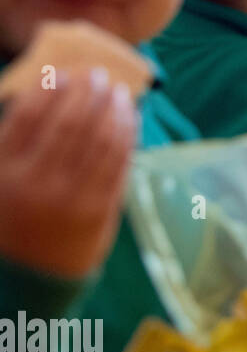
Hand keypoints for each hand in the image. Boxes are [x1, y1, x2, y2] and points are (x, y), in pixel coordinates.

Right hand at [0, 70, 137, 276]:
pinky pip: (119, 162)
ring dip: (111, 109)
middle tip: (97, 73)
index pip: (28, 117)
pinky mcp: (100, 210)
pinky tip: (129, 118)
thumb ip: (16, 146)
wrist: (31, 279)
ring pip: (99, 140)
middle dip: (86, 93)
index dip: (49, 90)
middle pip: (69, 123)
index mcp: (3, 172)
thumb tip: (47, 96)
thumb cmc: (13, 221)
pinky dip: (127, 134)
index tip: (63, 72)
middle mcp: (36, 183)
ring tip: (118, 91)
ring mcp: (71, 198)